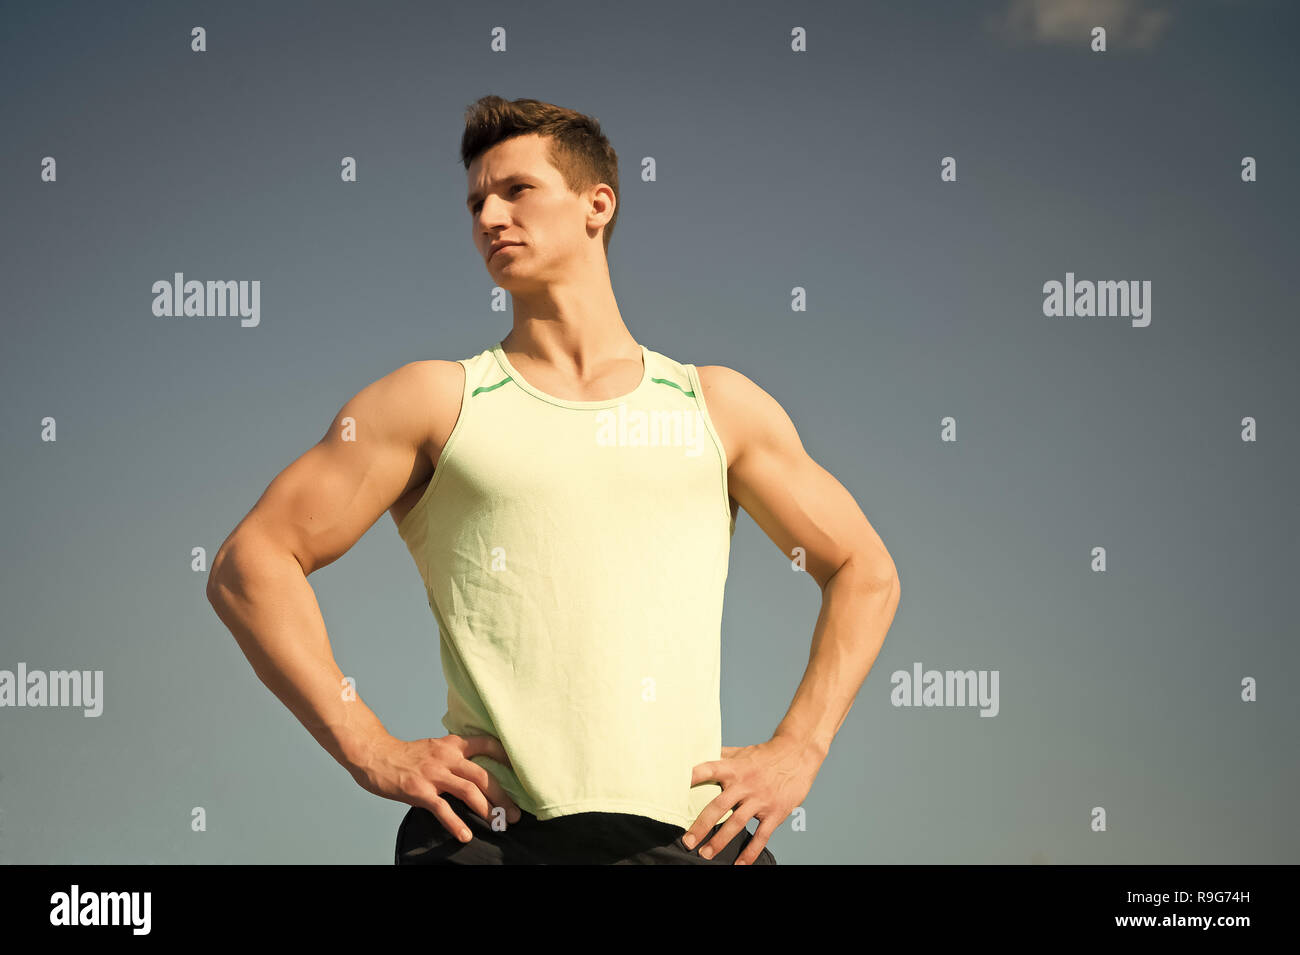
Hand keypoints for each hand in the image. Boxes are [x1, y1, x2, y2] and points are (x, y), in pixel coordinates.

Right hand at [354, 733, 521, 842]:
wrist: (375, 755)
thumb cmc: (406, 756)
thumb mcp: (434, 748)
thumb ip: (454, 757)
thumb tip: (475, 774)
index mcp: (452, 745)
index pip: (487, 744)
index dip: (506, 756)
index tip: (521, 772)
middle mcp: (447, 757)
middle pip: (484, 776)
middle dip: (503, 796)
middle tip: (514, 814)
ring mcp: (434, 774)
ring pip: (470, 791)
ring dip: (487, 809)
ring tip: (497, 824)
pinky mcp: (419, 790)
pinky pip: (443, 809)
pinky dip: (456, 824)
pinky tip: (465, 836)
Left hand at [685, 735, 823, 863]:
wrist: (797, 754)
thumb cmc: (764, 755)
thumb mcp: (741, 753)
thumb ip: (719, 757)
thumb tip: (694, 756)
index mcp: (734, 768)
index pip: (708, 770)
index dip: (692, 777)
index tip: (674, 788)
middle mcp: (745, 784)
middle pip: (719, 806)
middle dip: (701, 825)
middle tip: (687, 841)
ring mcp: (761, 799)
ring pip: (737, 823)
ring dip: (720, 841)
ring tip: (705, 854)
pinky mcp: (775, 812)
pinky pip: (761, 836)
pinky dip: (750, 852)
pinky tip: (739, 864)